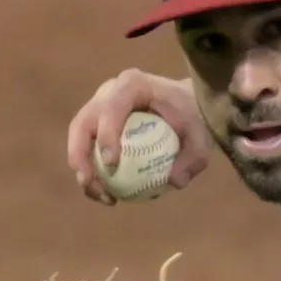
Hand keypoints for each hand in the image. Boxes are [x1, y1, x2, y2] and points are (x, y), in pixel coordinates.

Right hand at [66, 70, 210, 204]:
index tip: (112, 163)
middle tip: (92, 183)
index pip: (112, 107)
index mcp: (133, 85)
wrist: (188, 104)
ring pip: (78, 137)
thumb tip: (174, 182)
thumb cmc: (194, 115)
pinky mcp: (97, 120)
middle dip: (80, 155)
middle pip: (83, 123)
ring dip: (82, 168)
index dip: (106, 134)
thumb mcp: (202, 135)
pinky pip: (85, 146)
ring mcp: (99, 104)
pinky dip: (90, 170)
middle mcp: (110, 91)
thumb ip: (194, 157)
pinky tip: (105, 194)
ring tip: (101, 195)